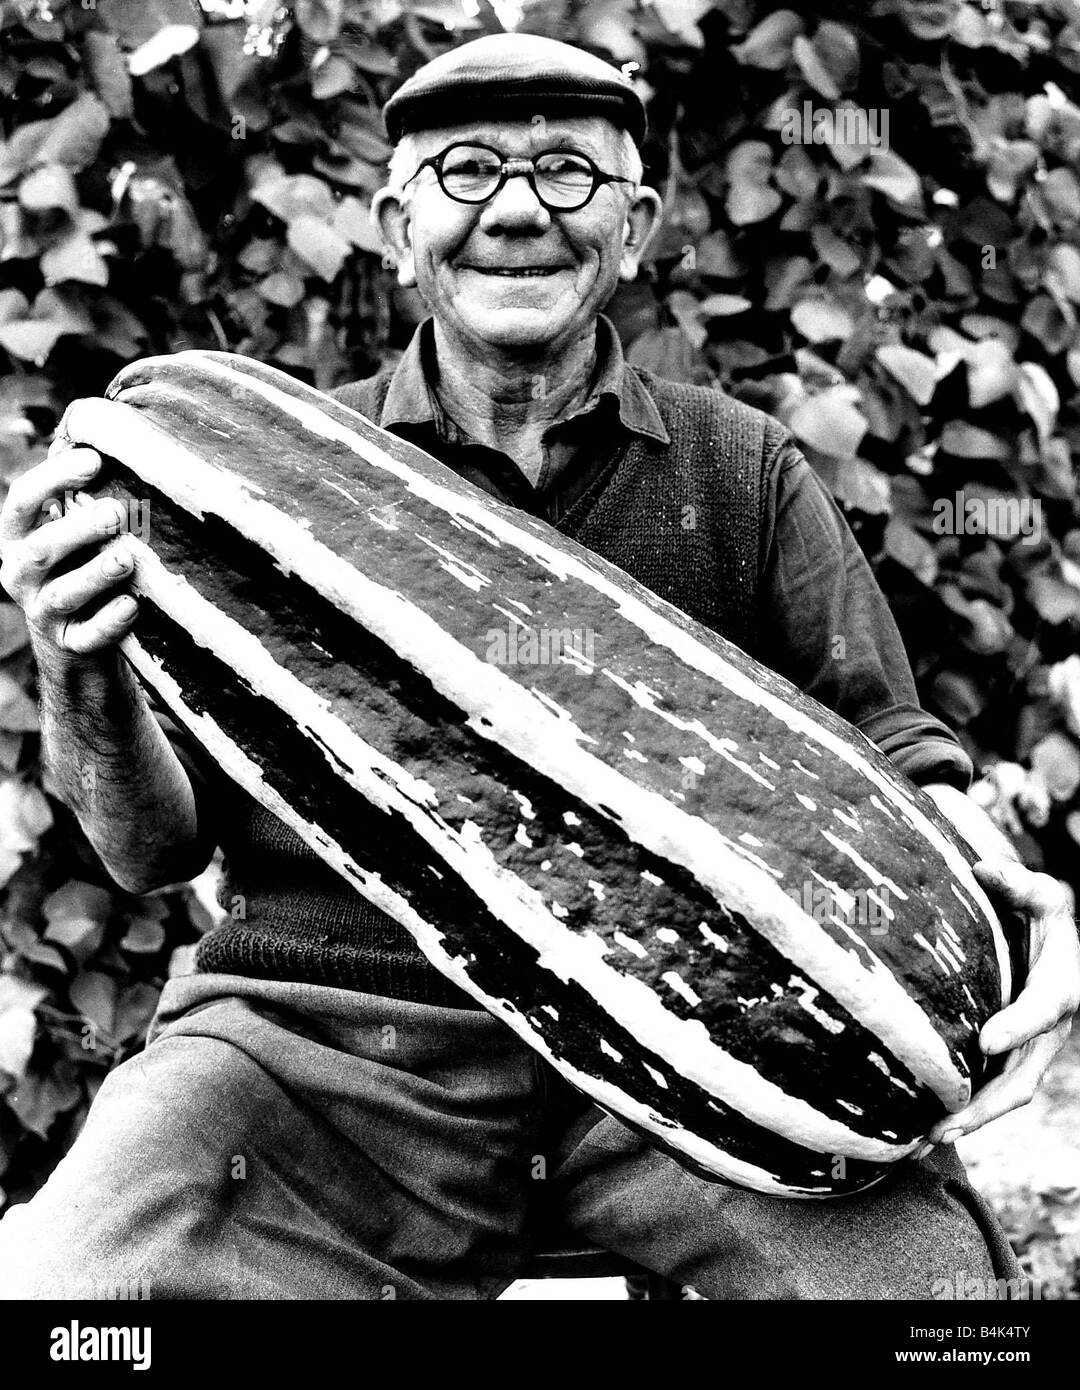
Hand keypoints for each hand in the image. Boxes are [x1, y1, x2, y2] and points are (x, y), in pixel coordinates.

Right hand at [0, 438, 137, 660]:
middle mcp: (22, 573)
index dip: (54, 478)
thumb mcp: (71, 531)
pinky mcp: (69, 646)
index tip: (95, 459)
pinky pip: (86, 637)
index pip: (23, 501)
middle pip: (42, 549)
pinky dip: (109, 622)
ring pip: (63, 594)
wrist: (76, 647)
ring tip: (128, 558)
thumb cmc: (80, 569)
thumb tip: (107, 427)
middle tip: (117, 512)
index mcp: (19, 537)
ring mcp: (43, 612)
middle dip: (78, 529)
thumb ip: (79, 494)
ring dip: (96, 574)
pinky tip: (133, 606)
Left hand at [929, 857, 1078, 1143]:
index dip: (1019, 1025)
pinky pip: (994, 1091)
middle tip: (943, 1124)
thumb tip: (985, 869)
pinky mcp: (1014, 1057)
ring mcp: (1032, 1050)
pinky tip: (927, 1127)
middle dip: (985, 1105)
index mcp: (1059, 986)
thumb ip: (1018, 884)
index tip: (986, 1040)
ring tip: (927, 1139)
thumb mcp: (1042, 894)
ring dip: (971, 1119)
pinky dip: (967, 1112)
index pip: (1043, 1008)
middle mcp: (1048, 1029)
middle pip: (1023, 1077)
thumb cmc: (1045, 915)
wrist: (1062, 946)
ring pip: (1008, 1095)